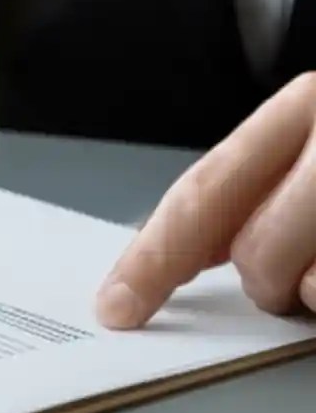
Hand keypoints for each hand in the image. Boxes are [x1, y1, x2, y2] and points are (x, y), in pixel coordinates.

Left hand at [96, 72, 315, 327]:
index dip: (152, 259)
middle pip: (256, 250)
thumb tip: (173, 255)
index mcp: (304, 107)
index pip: (202, 193)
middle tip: (285, 277)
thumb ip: (246, 189)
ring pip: (307, 284)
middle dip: (263, 279)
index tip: (115, 305)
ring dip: (312, 294)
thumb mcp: (310, 148)